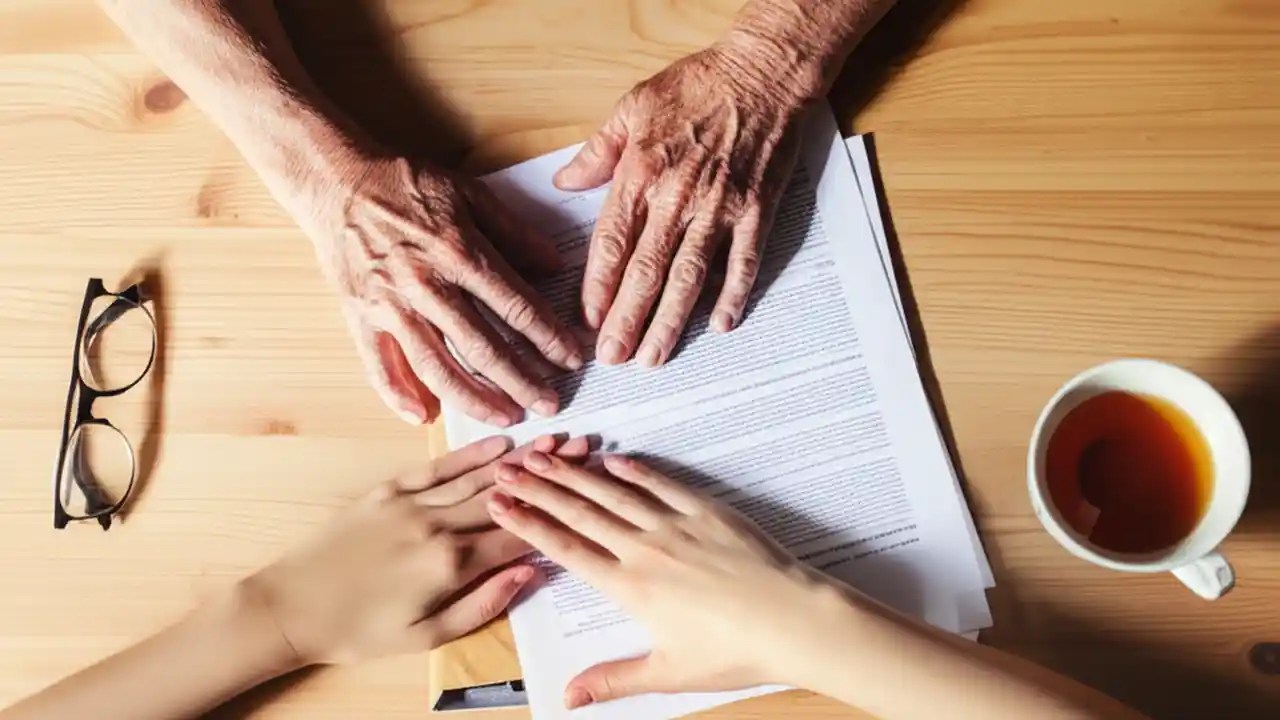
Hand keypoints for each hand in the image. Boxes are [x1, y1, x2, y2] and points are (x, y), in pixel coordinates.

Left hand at [244, 434, 587, 665]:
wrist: (289, 609)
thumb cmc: (358, 634)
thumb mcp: (425, 637)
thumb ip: (483, 604)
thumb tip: (530, 572)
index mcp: (450, 565)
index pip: (519, 534)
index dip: (559, 512)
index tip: (592, 493)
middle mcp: (436, 526)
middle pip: (507, 495)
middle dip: (550, 472)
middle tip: (590, 448)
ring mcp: (411, 504)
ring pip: (477, 476)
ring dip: (521, 457)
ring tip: (557, 438)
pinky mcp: (387, 492)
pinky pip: (437, 468)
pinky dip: (470, 454)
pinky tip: (499, 443)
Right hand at [314, 155, 582, 425]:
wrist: (335, 180)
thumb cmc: (405, 183)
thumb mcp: (468, 192)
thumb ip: (514, 230)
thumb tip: (555, 263)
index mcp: (458, 251)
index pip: (515, 305)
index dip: (548, 336)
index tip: (572, 358)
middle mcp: (426, 285)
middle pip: (482, 346)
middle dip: (521, 380)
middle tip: (550, 404)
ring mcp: (390, 305)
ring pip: (437, 365)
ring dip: (474, 398)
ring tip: (506, 417)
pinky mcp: (360, 316)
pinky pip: (378, 365)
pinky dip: (398, 395)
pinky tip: (425, 417)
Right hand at [487, 452, 839, 708]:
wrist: (792, 620)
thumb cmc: (735, 651)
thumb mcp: (667, 672)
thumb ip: (612, 678)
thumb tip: (567, 698)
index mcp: (631, 588)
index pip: (566, 550)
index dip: (529, 525)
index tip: (500, 505)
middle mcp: (646, 549)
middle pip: (581, 513)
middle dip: (540, 489)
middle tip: (509, 468)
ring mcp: (677, 526)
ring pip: (614, 494)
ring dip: (576, 474)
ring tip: (546, 456)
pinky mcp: (708, 512)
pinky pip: (663, 484)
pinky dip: (636, 471)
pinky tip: (614, 460)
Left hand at [554, 39, 811, 367]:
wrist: (763, 70)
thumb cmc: (698, 84)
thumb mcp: (633, 106)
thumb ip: (598, 151)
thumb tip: (564, 181)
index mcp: (642, 173)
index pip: (612, 243)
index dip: (598, 287)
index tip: (587, 322)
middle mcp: (678, 197)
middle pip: (646, 271)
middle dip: (626, 320)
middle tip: (613, 358)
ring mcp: (721, 207)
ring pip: (690, 277)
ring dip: (670, 321)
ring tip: (654, 356)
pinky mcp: (758, 210)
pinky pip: (744, 262)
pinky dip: (734, 295)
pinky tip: (722, 325)